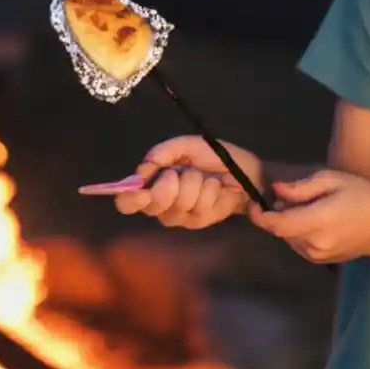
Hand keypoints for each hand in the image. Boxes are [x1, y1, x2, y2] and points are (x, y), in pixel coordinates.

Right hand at [78, 135, 261, 228]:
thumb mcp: (186, 146)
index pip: (127, 202)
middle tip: (180, 173)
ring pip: (180, 202)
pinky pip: (200, 205)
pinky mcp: (199, 222)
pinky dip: (210, 190)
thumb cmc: (211, 157)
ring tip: (204, 177)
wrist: (242, 170)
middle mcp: (161, 205)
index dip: (129, 199)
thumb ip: (162, 153)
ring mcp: (180, 216)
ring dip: (195, 183)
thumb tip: (142, 169)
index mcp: (151, 186)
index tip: (140, 191)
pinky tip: (215, 188)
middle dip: (169, 184)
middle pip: (153, 203)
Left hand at [248, 170, 369, 262]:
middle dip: (279, 213)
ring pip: (288, 238)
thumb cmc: (362, 196)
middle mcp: (314, 243)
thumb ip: (301, 188)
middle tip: (295, 196)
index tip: (255, 202)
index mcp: (317, 221)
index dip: (259, 215)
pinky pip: (298, 244)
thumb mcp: (332, 181)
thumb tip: (275, 190)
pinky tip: (317, 220)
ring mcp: (317, 255)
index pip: (276, 224)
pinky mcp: (320, 260)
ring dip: (289, 223)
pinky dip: (298, 232)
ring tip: (312, 207)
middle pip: (280, 230)